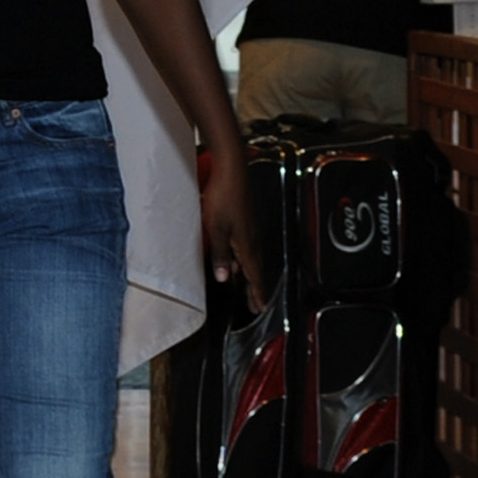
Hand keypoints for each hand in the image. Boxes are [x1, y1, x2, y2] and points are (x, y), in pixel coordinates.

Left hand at [195, 135, 264, 300]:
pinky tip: (237, 259)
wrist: (232, 170)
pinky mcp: (245, 220)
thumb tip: (224, 277)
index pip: (254, 276)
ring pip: (252, 259)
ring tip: (248, 288)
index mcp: (247, 245)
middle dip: (256, 289)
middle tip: (257, 304)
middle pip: (255, 270)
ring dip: (251, 275)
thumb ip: (221, 254)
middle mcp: (252, 239)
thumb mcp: (217, 229)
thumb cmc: (225, 197)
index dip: (257, 293)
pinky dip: (245, 260)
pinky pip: (248, 247)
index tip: (260, 307)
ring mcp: (250, 229)